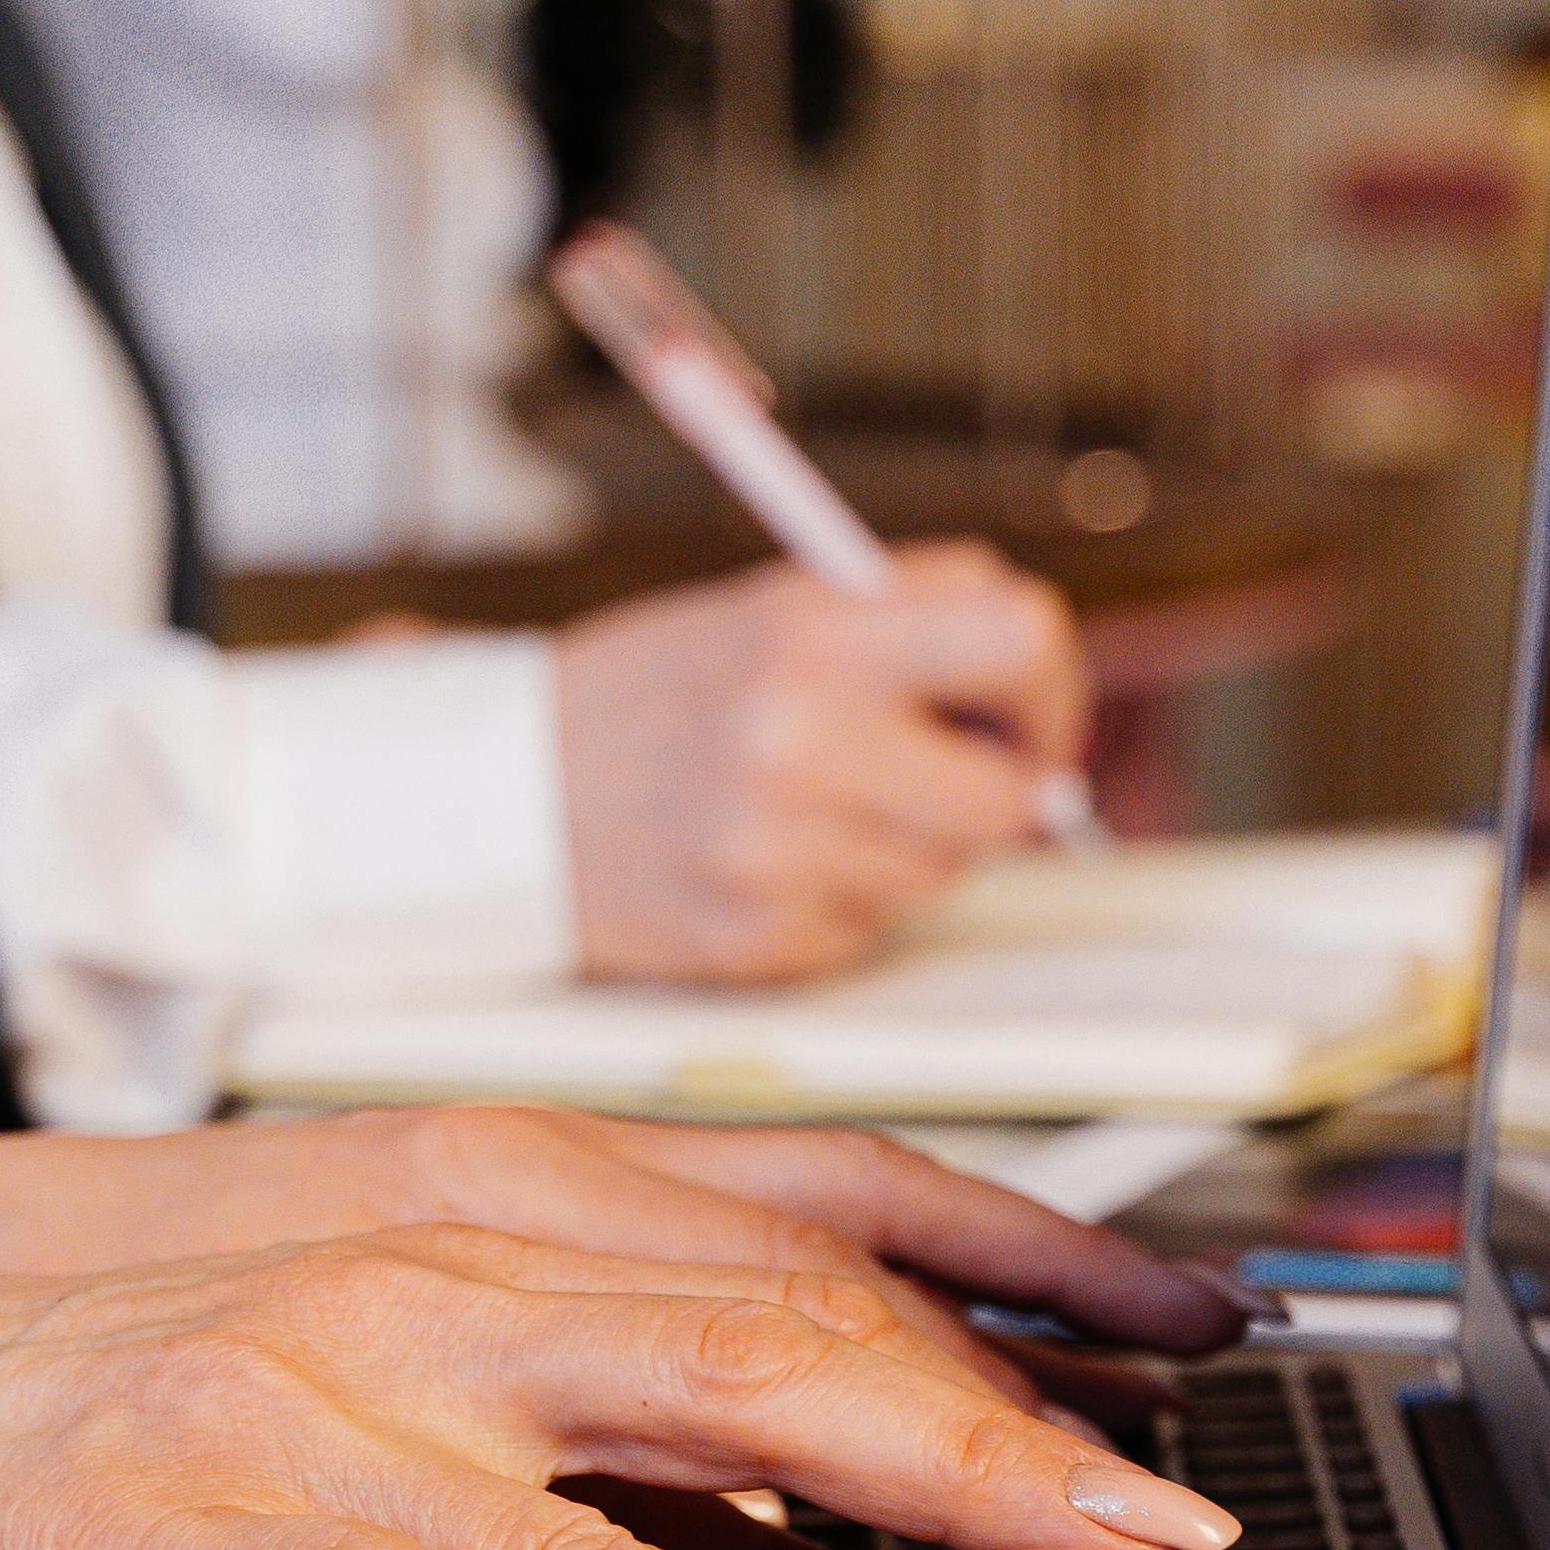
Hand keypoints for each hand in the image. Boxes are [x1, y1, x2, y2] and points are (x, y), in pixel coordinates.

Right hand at [0, 1231, 1243, 1549]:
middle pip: (781, 1337)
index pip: (824, 1225)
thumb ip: (583, 1409)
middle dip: (1003, 1444)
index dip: (1030, 1287)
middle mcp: (435, 1275)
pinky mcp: (187, 1511)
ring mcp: (313, 1386)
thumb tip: (815, 1515)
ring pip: (625, 1478)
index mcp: (496, 1222)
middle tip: (1171, 1540)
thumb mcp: (375, 1369)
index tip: (1198, 1360)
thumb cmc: (85, 1423)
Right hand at [549, 546, 1085, 982]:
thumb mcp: (772, 609)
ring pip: (946, 872)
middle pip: (1009, 796)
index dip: (1047, 684)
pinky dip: (845, 898)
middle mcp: (798, 740)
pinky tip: (771, 860)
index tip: (1021, 711)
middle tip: (941, 772)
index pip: (1021, 636)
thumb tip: (1047, 689)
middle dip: (996, 790)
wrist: (502, 799)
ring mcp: (777, 852)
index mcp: (811, 633)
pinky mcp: (759, 940)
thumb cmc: (656, 696)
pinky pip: (874, 928)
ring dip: (911, 846)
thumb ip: (911, 624)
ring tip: (817, 806)